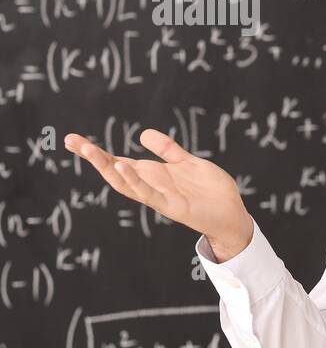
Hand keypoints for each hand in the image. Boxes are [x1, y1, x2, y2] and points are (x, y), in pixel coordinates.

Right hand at [64, 129, 252, 260]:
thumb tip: (142, 134)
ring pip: (125, 183)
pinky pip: (149, 194)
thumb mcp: (187, 162)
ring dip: (107, 167)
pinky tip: (123, 167)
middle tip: (70, 140)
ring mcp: (159, 197)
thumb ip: (167, 149)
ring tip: (89, 149)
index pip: (118, 161)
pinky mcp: (172, 206)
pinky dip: (134, 182)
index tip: (72, 139)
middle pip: (114, 171)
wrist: (232, 213)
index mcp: (153, 174)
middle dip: (93, 157)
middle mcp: (151, 185)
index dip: (97, 152)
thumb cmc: (210, 190)